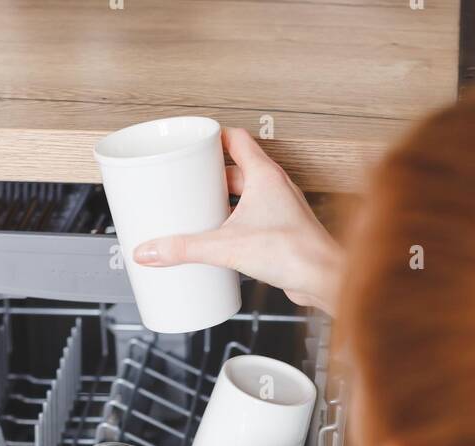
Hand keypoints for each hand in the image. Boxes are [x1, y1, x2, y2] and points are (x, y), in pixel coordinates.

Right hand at [133, 128, 343, 315]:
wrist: (323, 279)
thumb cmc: (294, 253)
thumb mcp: (226, 247)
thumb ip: (185, 248)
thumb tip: (151, 251)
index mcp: (264, 174)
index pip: (234, 138)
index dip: (211, 137)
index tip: (191, 143)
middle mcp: (275, 187)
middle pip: (236, 168)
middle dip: (210, 174)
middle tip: (188, 180)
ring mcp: (281, 209)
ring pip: (246, 194)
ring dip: (224, 199)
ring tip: (200, 208)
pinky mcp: (282, 231)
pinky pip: (254, 218)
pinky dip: (236, 222)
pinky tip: (223, 236)